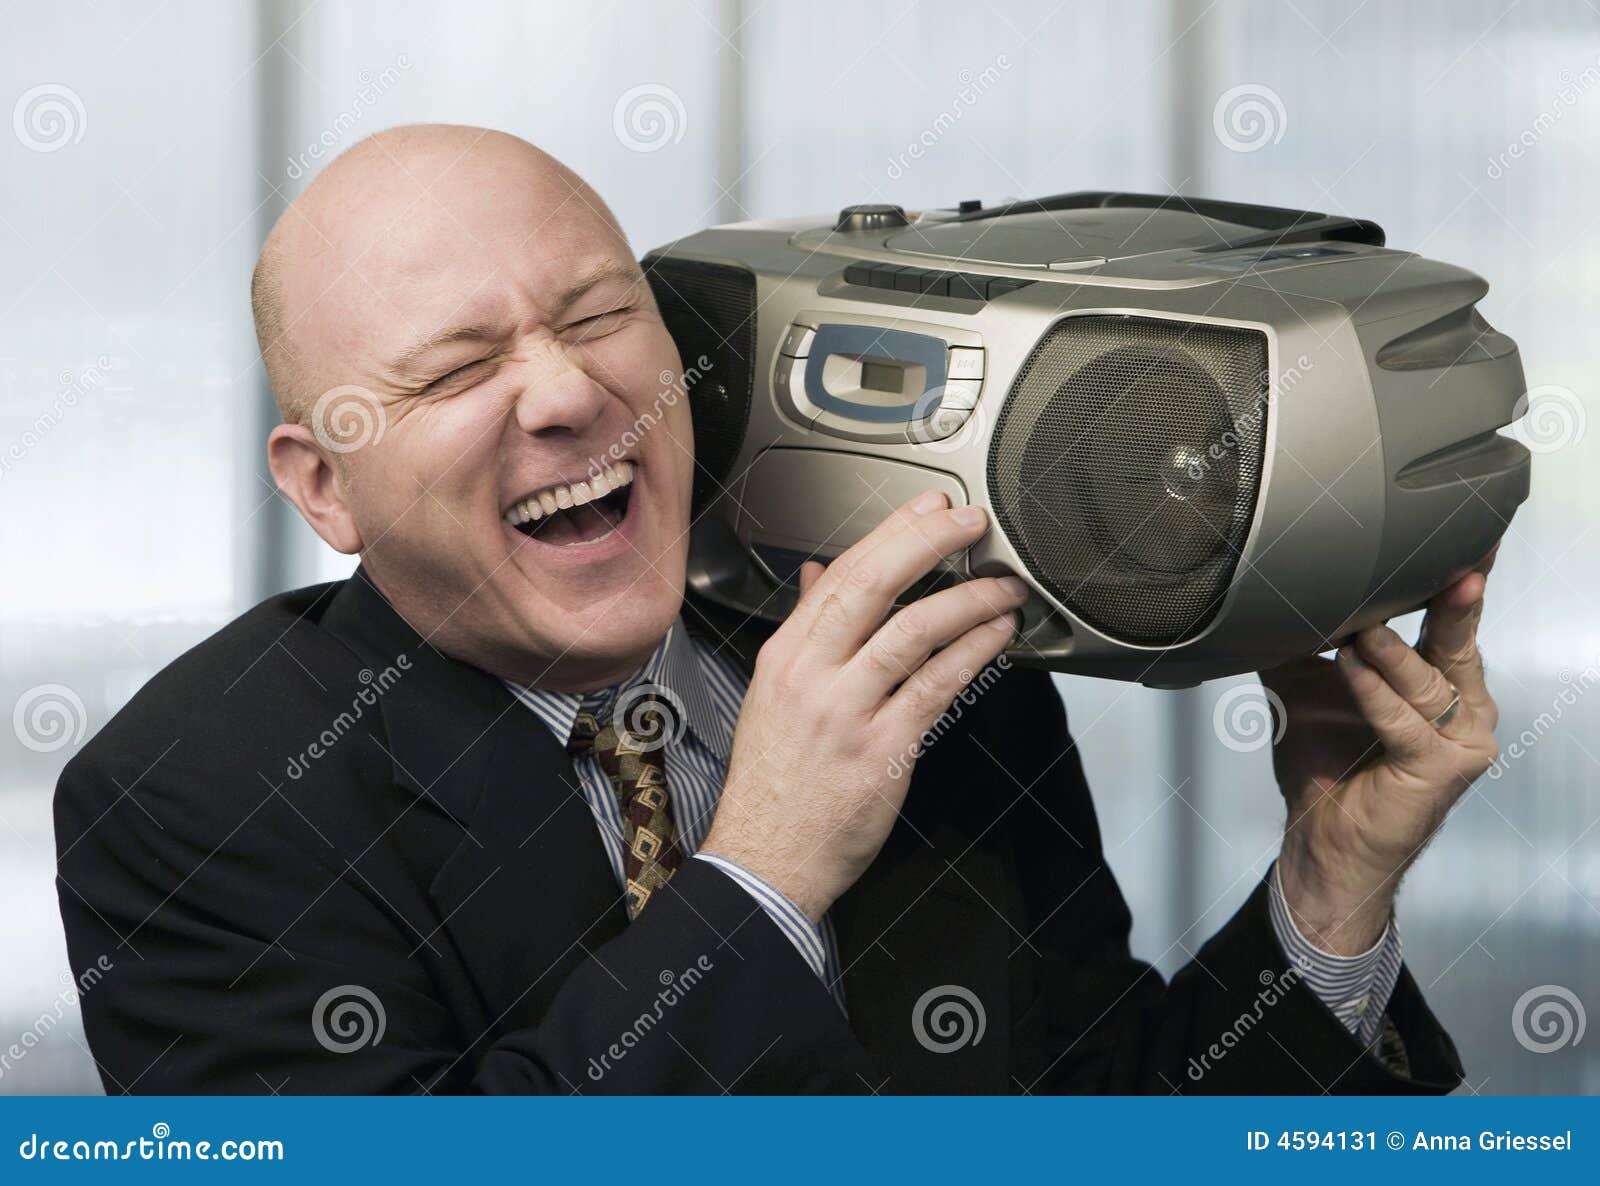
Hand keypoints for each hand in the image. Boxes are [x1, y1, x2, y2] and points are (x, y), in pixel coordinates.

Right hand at [699, 491, 1025, 920]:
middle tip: (970, 522)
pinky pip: (934, 687)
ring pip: (912, 632)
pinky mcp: (881, 750)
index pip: (842, 572)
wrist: (767, 858)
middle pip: (873, 586)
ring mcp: (845, 711)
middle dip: (928, 543)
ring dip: (967, 600)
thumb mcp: (775, 694)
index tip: (929, 508)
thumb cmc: (775, 783)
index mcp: (786, 655)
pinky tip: (996, 636)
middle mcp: (812, 675)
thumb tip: (816, 575)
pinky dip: (971, 654)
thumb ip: (805, 630)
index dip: (892, 533)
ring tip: (1002, 586)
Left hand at [1261, 554, 1499, 953]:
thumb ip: (1306, 639)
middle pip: (1457, 640)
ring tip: (1362, 629)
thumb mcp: (1309, 685)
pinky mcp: (1441, 768)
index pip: (1451, 622)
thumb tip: (1270, 588)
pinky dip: (1374, 693)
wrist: (1321, 838)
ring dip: (1391, 652)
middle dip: (1455, 599)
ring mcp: (1461, 740)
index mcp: (1442, 681)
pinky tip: (1350, 668)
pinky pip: (1406, 721)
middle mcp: (1465, 706)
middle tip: (1452, 561)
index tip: (1460, 538)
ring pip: (1428, 680)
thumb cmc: (1324, 762)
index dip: (1457, 580)